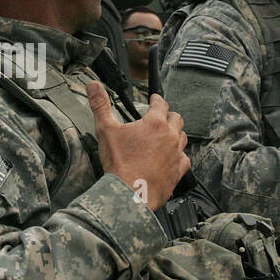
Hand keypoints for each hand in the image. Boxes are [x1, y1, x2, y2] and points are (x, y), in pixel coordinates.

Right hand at [88, 84, 189, 211]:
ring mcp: (176, 153)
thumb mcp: (105, 130)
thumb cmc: (119, 163)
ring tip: (167, 136)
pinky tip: (173, 158)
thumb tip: (94, 86)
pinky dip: (179, 156)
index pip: (161, 104)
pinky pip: (185, 159)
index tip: (154, 99)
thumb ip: (101, 105)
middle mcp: (170, 136)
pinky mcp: (178, 170)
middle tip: (161, 117)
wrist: (130, 193)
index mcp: (154, 123)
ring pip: (183, 137)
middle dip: (169, 116)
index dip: (157, 100)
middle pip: (176, 119)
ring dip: (176, 134)